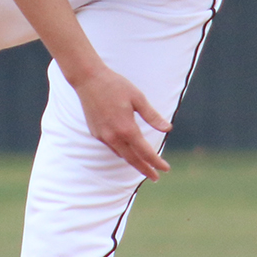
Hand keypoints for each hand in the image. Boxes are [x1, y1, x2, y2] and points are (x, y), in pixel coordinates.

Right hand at [68, 65, 171, 179]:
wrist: (88, 79)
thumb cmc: (115, 86)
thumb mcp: (138, 98)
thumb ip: (152, 116)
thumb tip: (168, 129)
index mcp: (127, 128)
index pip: (145, 152)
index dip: (156, 162)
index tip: (166, 169)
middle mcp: (113, 136)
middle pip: (132, 159)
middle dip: (145, 169)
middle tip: (156, 177)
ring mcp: (103, 136)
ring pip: (121, 154)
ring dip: (133, 161)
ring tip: (143, 165)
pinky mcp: (95, 132)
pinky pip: (111, 147)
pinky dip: (121, 151)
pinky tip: (127, 149)